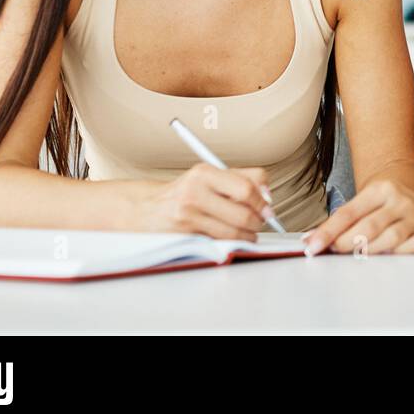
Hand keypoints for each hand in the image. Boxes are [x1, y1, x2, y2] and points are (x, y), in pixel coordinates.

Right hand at [133, 163, 275, 240]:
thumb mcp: (207, 178)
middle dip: (260, 219)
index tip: (267, 204)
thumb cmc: (184, 194)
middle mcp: (195, 191)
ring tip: (251, 232)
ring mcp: (189, 214)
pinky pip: (221, 240)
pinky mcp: (186, 235)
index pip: (248, 184)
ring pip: (235, 229)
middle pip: (245, 209)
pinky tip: (236, 238)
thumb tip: (267, 194)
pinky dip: (235, 241)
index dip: (263, 197)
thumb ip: (239, 179)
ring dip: (250, 234)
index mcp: (204, 172)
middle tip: (263, 220)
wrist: (145, 211)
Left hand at [303, 177, 413, 255]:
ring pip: (389, 240)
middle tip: (332, 251)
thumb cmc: (381, 200)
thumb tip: (311, 241)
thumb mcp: (361, 200)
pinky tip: (387, 254)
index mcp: (380, 189)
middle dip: (345, 243)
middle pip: (368, 227)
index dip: (328, 232)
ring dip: (368, 251)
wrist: (412, 188)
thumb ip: (340, 221)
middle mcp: (400, 201)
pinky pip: (411, 249)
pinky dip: (397, 255)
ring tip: (356, 254)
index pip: (348, 213)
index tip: (311, 246)